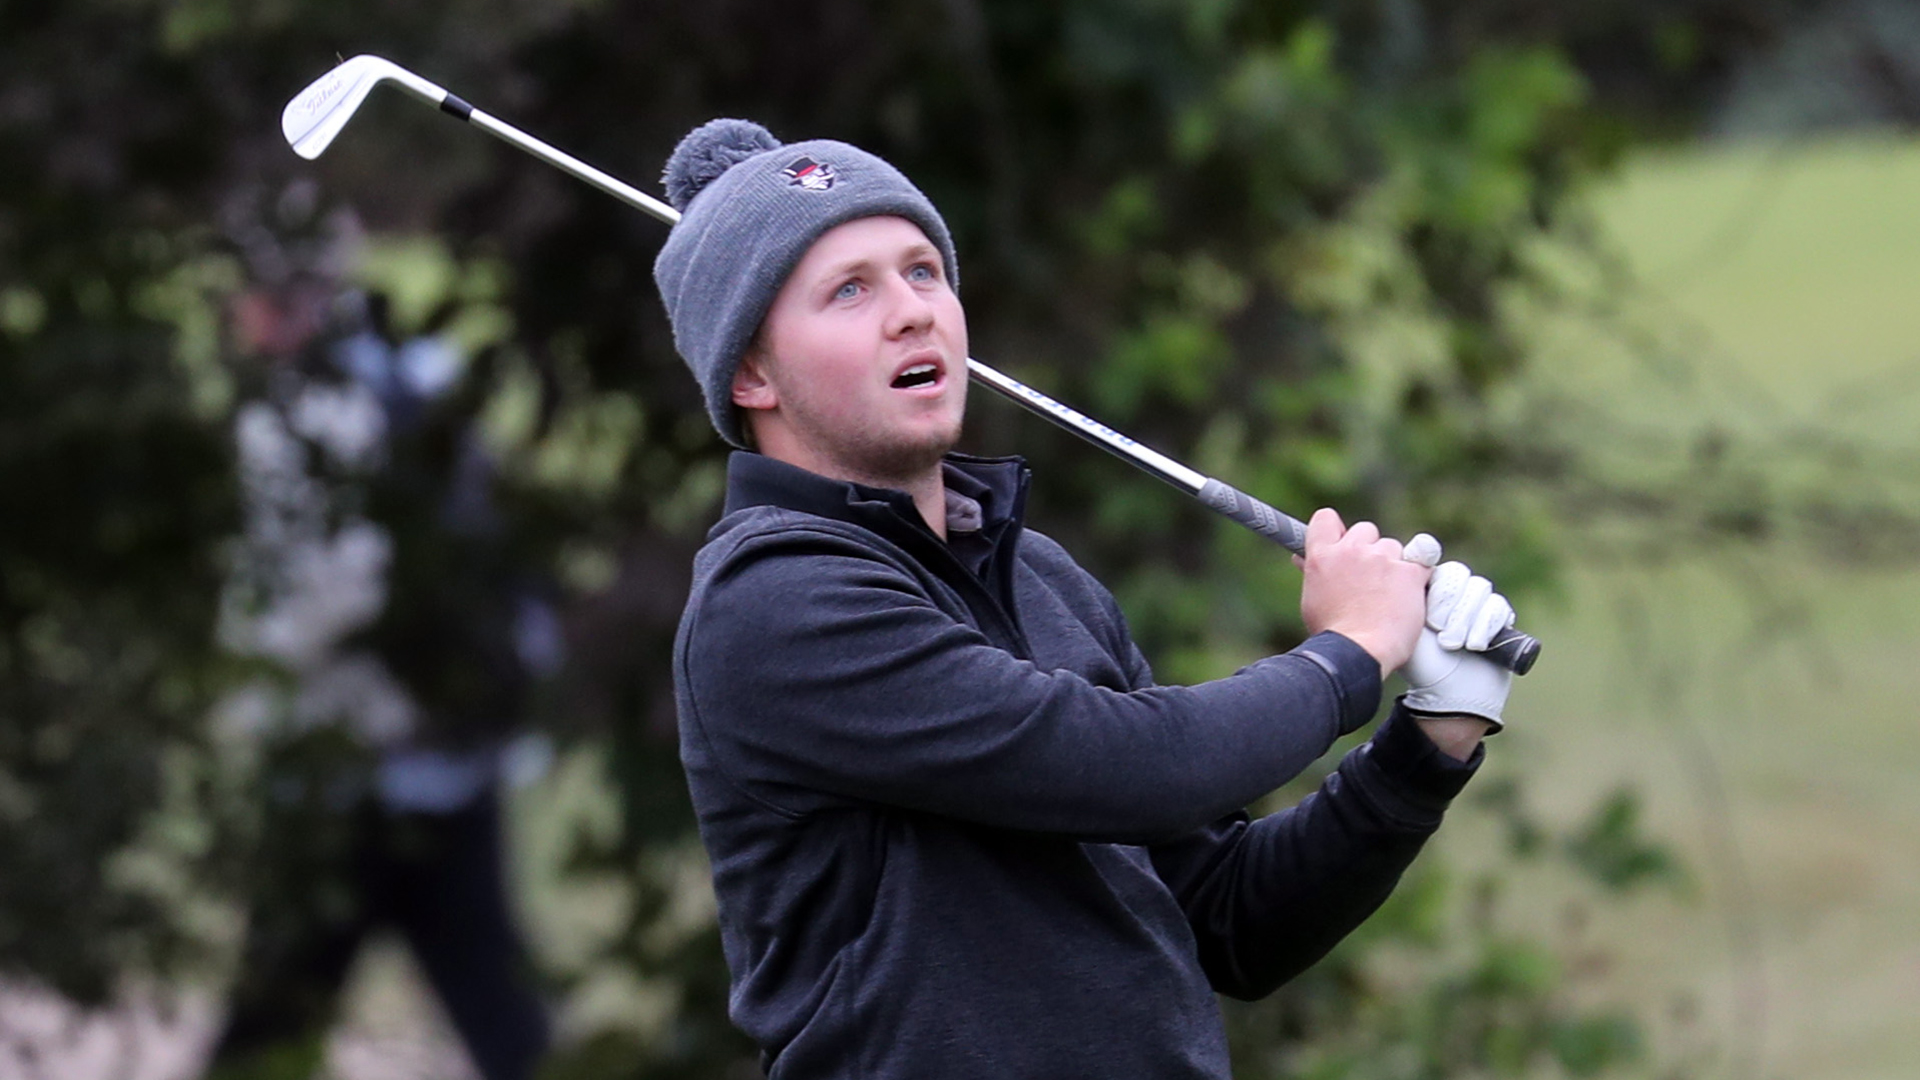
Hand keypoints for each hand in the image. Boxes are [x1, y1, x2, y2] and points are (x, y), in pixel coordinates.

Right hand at [1296, 508, 1430, 673]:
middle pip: (1366, 530)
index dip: (1337, 529)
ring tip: (1388, 595)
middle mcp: (1352, 550)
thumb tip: (1301, 558)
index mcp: (1323, 555)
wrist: (1359, 653)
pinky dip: (1417, 577)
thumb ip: (1314, 573)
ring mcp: (1382, 559)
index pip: (1326, 518)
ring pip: (1393, 547)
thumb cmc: (1333, 634)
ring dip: (1393, 564)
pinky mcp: (1409, 572)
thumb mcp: (1312, 600)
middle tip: (1369, 577)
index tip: (1342, 542)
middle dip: (1369, 549)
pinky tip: (1410, 595)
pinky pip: (1421, 563)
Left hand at [1400, 560, 1515, 729]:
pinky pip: (1499, 606)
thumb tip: (1406, 562)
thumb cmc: (1420, 663)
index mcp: (1426, 590)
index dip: (1437, 589)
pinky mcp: (1499, 617)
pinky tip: (1475, 646)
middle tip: (1440, 633)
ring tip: (1453, 645)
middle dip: (1451, 605)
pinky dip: (1487, 625)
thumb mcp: (1404, 627)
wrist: (1447, 694)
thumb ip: (1403, 595)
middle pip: (1458, 574)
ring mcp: (1477, 603)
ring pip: (1479, 587)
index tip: (1431, 618)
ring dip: (1466, 618)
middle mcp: (1452, 592)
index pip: (1436, 568)